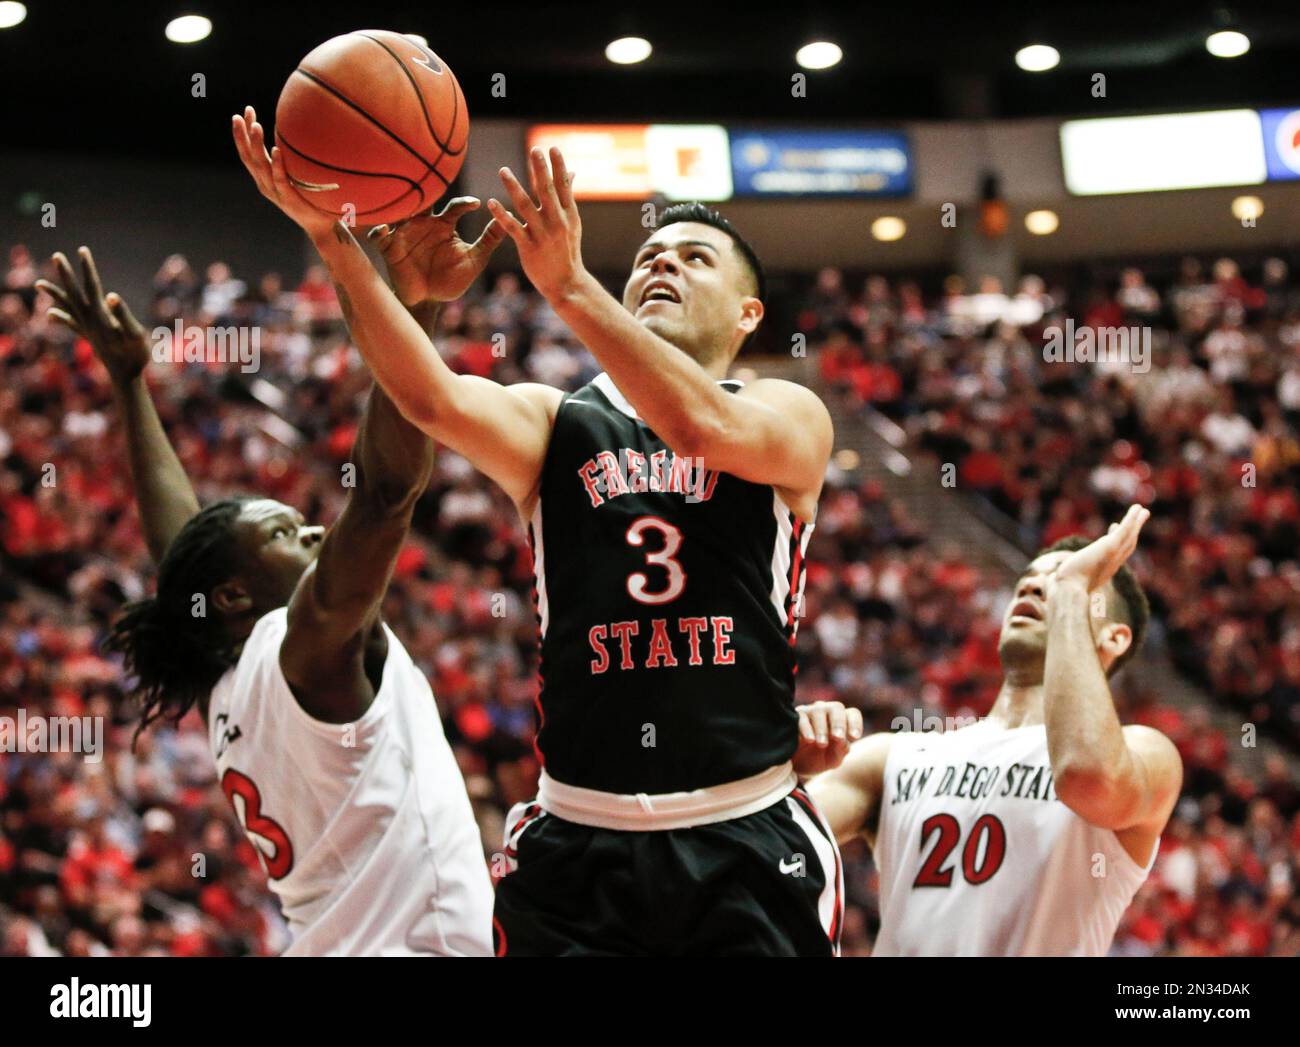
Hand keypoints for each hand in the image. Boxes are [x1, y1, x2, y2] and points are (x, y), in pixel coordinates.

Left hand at [36, 248, 149, 384]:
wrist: (126, 376)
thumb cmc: (135, 354)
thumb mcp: (135, 333)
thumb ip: (123, 314)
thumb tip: (111, 295)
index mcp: (100, 315)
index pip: (92, 285)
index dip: (87, 267)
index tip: (82, 250)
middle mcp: (89, 320)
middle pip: (73, 292)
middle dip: (65, 274)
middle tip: (56, 256)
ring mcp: (86, 328)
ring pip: (66, 307)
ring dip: (53, 294)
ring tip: (38, 283)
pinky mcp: (88, 337)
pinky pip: (70, 324)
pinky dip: (59, 317)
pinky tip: (50, 313)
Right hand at [232, 105, 337, 241]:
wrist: (321, 226)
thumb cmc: (312, 199)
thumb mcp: (298, 176)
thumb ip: (293, 159)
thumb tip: (301, 133)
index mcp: (265, 178)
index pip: (249, 152)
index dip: (244, 133)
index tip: (245, 111)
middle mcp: (265, 184)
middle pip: (247, 157)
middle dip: (241, 135)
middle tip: (239, 115)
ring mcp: (275, 192)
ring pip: (260, 166)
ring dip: (256, 145)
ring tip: (255, 126)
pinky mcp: (288, 199)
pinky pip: (280, 180)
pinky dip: (277, 165)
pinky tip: (276, 150)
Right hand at [367, 197, 504, 304]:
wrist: (428, 301)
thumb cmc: (451, 281)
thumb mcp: (474, 261)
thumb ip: (489, 241)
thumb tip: (512, 219)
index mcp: (444, 225)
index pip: (454, 206)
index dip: (465, 203)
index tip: (477, 205)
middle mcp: (424, 224)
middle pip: (423, 200)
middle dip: (426, 188)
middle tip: (432, 176)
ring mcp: (405, 233)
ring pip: (400, 211)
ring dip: (399, 204)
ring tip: (403, 196)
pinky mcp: (390, 247)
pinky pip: (381, 236)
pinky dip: (380, 230)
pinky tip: (385, 229)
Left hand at [488, 146, 585, 300]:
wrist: (567, 283)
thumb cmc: (567, 251)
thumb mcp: (572, 223)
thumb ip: (567, 196)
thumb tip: (571, 172)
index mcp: (568, 215)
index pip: (563, 186)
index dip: (558, 166)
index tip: (552, 147)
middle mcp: (557, 222)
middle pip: (546, 191)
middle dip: (540, 170)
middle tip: (534, 149)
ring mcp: (543, 235)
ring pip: (525, 206)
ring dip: (513, 187)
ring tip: (503, 170)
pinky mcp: (529, 247)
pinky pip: (512, 228)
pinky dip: (501, 215)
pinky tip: (491, 202)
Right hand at [792, 701, 863, 777]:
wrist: (795, 766)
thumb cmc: (818, 759)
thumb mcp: (833, 759)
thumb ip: (841, 750)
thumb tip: (843, 740)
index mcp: (841, 721)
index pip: (852, 714)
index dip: (855, 723)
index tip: (854, 737)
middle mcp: (826, 712)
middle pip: (836, 707)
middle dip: (838, 723)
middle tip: (837, 737)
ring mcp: (809, 712)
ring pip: (819, 710)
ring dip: (822, 728)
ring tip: (822, 744)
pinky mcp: (794, 717)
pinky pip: (801, 717)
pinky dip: (806, 728)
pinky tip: (809, 740)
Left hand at [1050, 503, 1149, 595]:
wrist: (1070, 589)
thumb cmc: (1066, 588)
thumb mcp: (1069, 579)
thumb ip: (1069, 576)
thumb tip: (1054, 579)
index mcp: (1105, 571)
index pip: (1115, 553)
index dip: (1117, 540)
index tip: (1113, 526)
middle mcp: (1113, 564)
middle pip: (1128, 545)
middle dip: (1134, 531)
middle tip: (1139, 518)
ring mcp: (1113, 555)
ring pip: (1130, 536)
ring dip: (1136, 522)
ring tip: (1142, 510)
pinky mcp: (1110, 547)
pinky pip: (1125, 530)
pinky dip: (1132, 519)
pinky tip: (1137, 509)